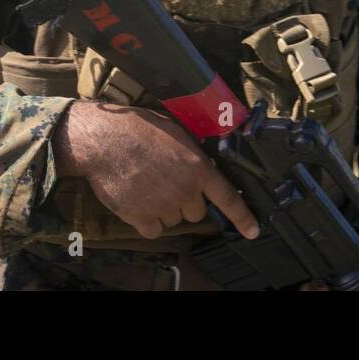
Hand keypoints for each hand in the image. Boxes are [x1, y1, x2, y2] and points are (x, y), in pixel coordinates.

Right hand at [56, 100, 259, 240]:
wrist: (105, 139)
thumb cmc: (139, 128)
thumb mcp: (176, 130)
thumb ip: (194, 151)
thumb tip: (204, 159)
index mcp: (198, 167)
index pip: (228, 198)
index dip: (242, 217)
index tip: (253, 231)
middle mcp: (185, 190)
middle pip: (196, 212)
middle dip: (186, 201)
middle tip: (167, 182)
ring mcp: (164, 206)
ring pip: (173, 220)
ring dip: (164, 209)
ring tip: (147, 185)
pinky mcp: (141, 218)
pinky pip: (153, 229)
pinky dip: (146, 220)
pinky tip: (137, 199)